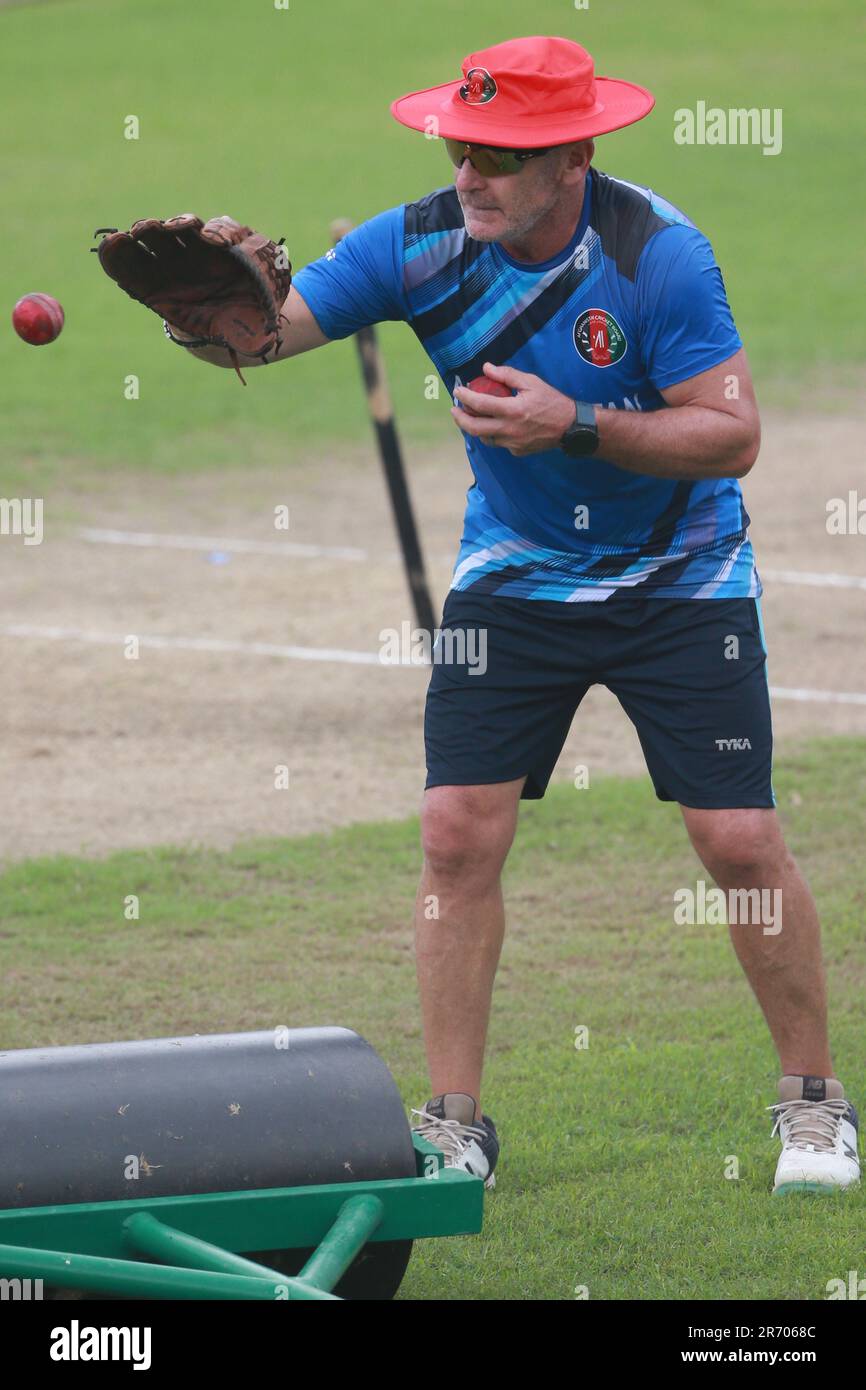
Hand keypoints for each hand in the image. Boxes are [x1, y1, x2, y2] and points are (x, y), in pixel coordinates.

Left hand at [452, 362, 576, 455]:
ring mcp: (512, 443)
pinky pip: (498, 442)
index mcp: (513, 410)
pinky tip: (495, 424)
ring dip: (475, 427)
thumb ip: (507, 375)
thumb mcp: (532, 382)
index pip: (480, 404)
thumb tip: (486, 368)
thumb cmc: (552, 402)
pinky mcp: (517, 451)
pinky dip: (493, 433)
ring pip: (484, 437)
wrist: (570, 427)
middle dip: (460, 419)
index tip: (458, 391)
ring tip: (473, 416)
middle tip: (455, 410)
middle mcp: (509, 429)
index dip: (464, 397)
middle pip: (474, 428)